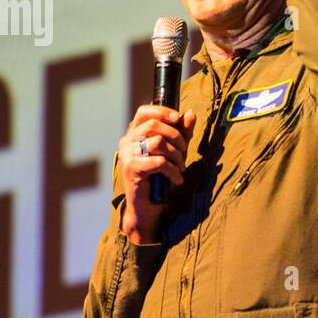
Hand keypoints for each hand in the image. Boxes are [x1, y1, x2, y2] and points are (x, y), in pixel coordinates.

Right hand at [117, 105, 197, 242]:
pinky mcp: (131, 168)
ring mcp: (127, 155)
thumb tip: (190, 114)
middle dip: (176, 136)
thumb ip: (181, 133)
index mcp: (133, 134)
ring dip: (176, 155)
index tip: (177, 118)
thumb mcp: (174, 151)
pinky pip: (159, 161)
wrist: (147, 206)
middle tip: (184, 151)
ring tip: (180, 167)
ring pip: (158, 142)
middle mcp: (126, 142)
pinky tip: (176, 179)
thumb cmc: (159, 177)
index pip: (143, 112)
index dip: (162, 111)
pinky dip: (173, 170)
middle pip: (154, 125)